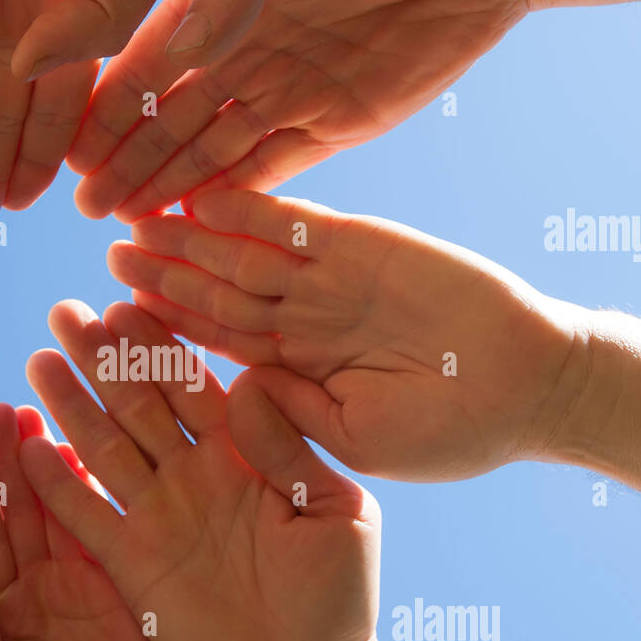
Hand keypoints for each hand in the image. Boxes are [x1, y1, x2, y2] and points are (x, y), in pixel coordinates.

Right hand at [18, 299, 379, 640]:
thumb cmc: (340, 596)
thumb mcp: (336, 515)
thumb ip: (291, 452)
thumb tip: (248, 384)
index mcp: (244, 454)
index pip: (194, 386)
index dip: (160, 347)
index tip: (128, 303)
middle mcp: (193, 475)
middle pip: (139, 404)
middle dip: (103, 360)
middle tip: (65, 313)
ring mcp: (159, 516)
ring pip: (104, 448)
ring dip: (71, 407)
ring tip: (39, 362)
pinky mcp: (132, 563)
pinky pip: (86, 516)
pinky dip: (55, 486)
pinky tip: (24, 449)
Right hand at [69, 0, 528, 221]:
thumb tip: (180, 49)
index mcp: (225, 4)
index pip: (150, 66)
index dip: (110, 112)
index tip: (75, 155)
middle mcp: (245, 52)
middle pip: (171, 120)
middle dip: (129, 163)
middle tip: (89, 210)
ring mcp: (287, 93)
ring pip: (211, 152)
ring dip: (169, 187)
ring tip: (128, 225)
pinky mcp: (331, 125)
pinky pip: (268, 170)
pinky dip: (231, 197)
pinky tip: (195, 222)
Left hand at [109, 189, 583, 480]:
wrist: (532, 387)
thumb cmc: (449, 434)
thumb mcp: (356, 441)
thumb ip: (292, 415)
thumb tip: (234, 391)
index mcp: (297, 369)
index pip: (218, 345)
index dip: (168, 334)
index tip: (114, 327)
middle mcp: (303, 318)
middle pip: (217, 293)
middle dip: (164, 277)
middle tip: (109, 257)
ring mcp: (328, 279)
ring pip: (243, 254)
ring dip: (190, 240)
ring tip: (137, 223)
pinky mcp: (360, 244)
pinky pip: (294, 223)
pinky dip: (249, 210)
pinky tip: (200, 199)